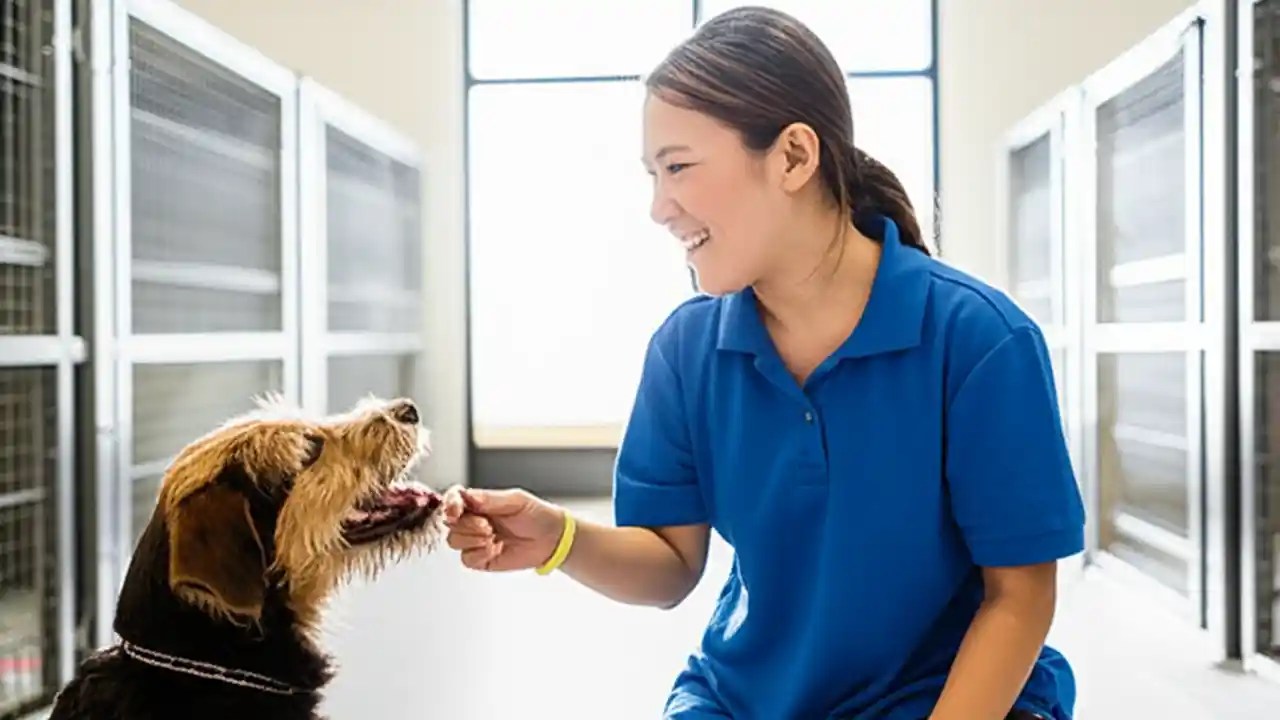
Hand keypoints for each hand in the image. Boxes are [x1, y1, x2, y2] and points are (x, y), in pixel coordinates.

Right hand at [440, 486, 566, 571]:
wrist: (552, 539)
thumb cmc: (537, 515)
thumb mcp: (516, 500)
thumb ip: (489, 498)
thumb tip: (467, 496)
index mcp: (480, 503)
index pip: (453, 499)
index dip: (449, 504)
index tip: (455, 511)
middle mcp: (474, 520)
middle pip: (450, 523)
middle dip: (468, 525)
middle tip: (488, 526)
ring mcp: (476, 540)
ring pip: (454, 541)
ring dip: (472, 540)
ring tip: (493, 538)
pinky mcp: (482, 559)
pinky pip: (467, 559)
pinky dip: (479, 555)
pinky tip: (495, 550)